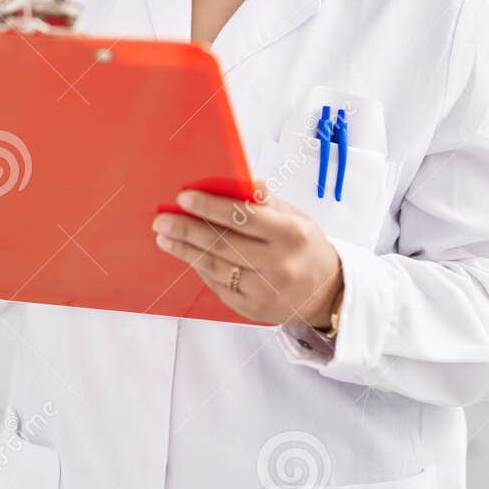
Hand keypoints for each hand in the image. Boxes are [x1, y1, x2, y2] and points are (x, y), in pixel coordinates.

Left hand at [153, 188, 343, 327]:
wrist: (326, 291)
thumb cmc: (304, 246)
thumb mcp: (295, 217)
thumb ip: (265, 202)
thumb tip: (244, 179)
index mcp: (290, 234)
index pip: (243, 216)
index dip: (210, 206)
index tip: (184, 197)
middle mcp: (279, 264)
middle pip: (223, 244)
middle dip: (187, 229)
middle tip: (162, 219)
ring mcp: (266, 291)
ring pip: (216, 267)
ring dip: (185, 250)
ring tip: (165, 236)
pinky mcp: (254, 310)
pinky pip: (219, 286)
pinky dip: (200, 269)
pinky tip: (186, 255)